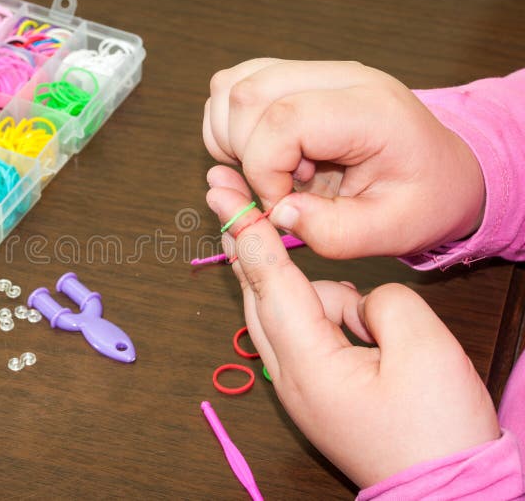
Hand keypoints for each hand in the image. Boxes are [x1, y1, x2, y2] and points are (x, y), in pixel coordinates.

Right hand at [203, 58, 484, 257]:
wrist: (443, 171)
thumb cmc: (422, 200)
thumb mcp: (390, 233)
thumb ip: (332, 232)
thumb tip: (276, 213)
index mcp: (371, 111)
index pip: (284, 119)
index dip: (264, 170)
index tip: (282, 206)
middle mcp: (341, 77)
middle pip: (248, 94)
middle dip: (243, 155)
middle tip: (278, 189)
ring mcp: (317, 70)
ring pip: (233, 84)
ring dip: (229, 137)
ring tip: (270, 170)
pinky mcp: (296, 76)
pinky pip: (235, 85)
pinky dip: (228, 125)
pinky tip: (260, 154)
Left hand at [205, 174, 498, 487]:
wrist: (446, 489)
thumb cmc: (437, 429)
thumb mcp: (425, 348)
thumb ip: (383, 302)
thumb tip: (351, 300)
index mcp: (310, 366)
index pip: (272, 287)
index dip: (253, 239)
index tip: (228, 200)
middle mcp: (289, 376)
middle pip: (255, 297)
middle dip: (242, 247)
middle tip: (224, 199)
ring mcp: (297, 385)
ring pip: (284, 313)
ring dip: (313, 294)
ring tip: (376, 332)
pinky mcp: (313, 388)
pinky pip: (305, 333)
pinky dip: (326, 315)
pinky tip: (369, 334)